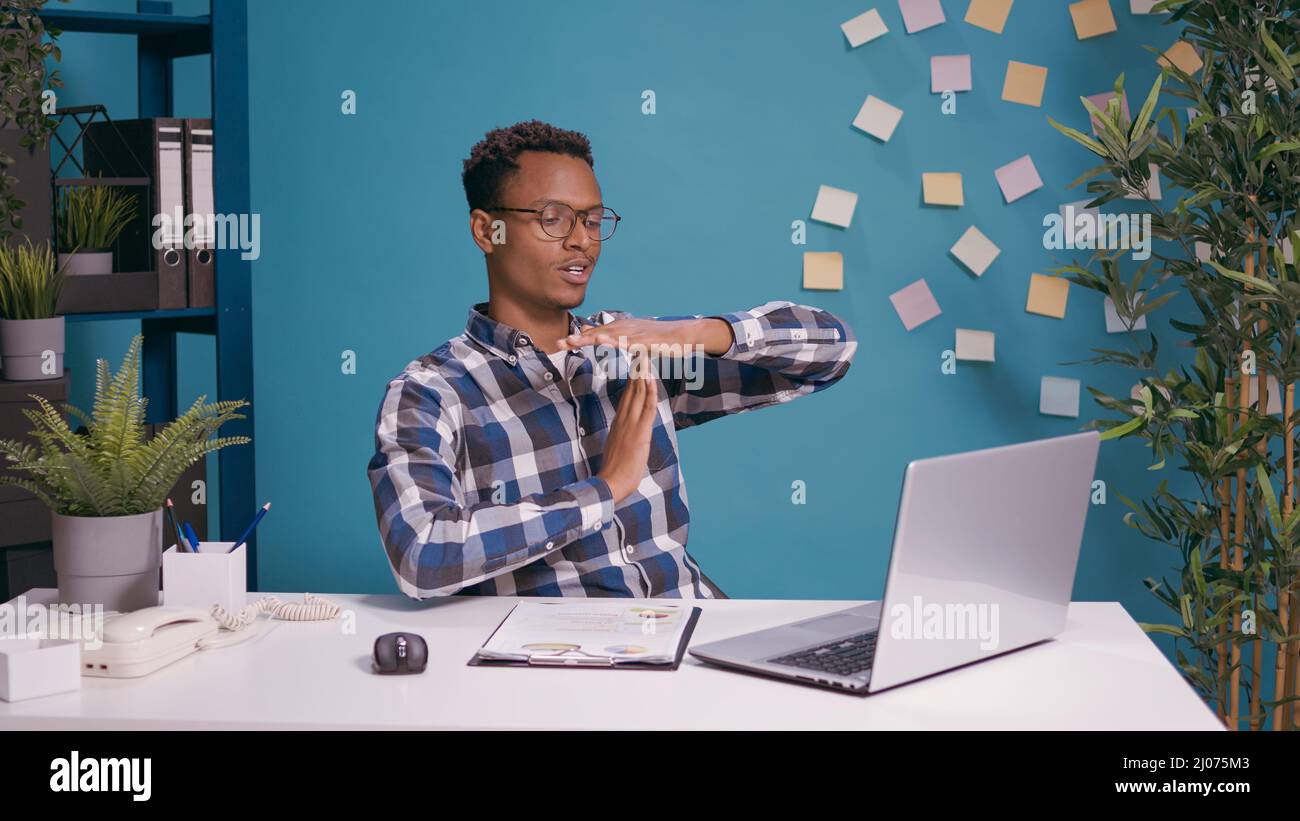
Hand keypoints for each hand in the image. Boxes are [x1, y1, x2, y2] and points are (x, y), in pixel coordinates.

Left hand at [556, 317, 733, 356]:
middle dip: (576, 339)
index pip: (594, 334)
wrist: (685, 335)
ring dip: (589, 338)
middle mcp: (625, 327)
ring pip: (608, 335)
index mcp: (621, 329)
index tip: (558, 345)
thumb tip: (606, 340)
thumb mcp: (636, 341)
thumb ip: (620, 341)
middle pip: (596, 333)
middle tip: (557, 344)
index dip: (576, 339)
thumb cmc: (661, 340)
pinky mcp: (646, 339)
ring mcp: (635, 332)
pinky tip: (604, 341)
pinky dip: (615, 341)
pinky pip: (628, 341)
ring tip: (573, 342)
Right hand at [596, 351, 659, 502]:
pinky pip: (645, 408)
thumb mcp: (618, 448)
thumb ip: (623, 437)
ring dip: (643, 374)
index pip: (627, 394)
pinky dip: (649, 392)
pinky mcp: (639, 432)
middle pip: (631, 388)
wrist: (610, 484)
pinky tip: (651, 379)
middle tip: (640, 348)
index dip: (632, 377)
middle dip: (637, 368)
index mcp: (619, 422)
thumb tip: (626, 434)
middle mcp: (623, 419)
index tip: (636, 362)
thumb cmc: (614, 472)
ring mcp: (630, 424)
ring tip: (646, 355)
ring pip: (638, 393)